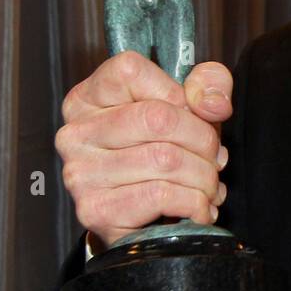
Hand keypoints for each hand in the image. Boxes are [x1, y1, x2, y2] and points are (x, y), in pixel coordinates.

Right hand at [55, 51, 232, 250]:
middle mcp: (76, 133)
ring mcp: (81, 173)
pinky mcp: (96, 210)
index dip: (177, 93)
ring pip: (166, 160)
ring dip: (204, 176)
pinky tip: (198, 207)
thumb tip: (213, 104)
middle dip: (204, 141)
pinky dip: (195, 203)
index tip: (194, 116)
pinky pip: (162, 195)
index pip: (130, 70)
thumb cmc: (162, 153)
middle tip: (214, 157)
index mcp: (89, 98)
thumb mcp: (188, 106)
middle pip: (158, 118)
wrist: (139, 220)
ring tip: (208, 184)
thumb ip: (207, 84)